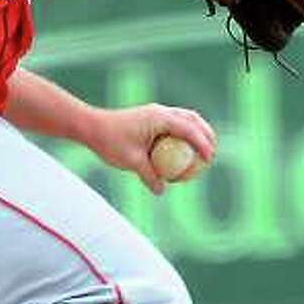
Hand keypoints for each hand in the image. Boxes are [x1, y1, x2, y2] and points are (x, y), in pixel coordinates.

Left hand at [87, 103, 217, 193]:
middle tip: (212, 154)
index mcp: (159, 118)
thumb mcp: (131, 162)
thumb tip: (161, 191)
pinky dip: (183, 134)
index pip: (189, 130)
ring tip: (203, 151)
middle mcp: (160, 112)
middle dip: (206, 135)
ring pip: (185, 119)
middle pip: (193, 120)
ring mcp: (155, 113)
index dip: (203, 144)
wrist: (91, 126)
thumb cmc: (110, 141)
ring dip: (197, 132)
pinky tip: (182, 151)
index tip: (209, 159)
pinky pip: (173, 123)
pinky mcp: (150, 117)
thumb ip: (149, 176)